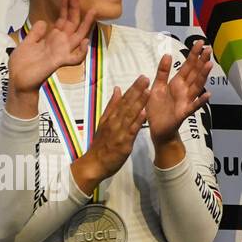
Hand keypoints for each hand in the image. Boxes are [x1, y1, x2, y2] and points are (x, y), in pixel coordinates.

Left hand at [7, 0, 94, 94]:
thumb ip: (36, 33)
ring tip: (92, 12)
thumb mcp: (27, 43)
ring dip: (86, 24)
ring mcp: (62, 52)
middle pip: (72, 23)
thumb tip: (44, 21)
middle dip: (75, 8)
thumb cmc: (22, 64)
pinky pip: (75, 58)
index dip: (66, 7)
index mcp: (53, 38)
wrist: (18, 80)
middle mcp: (60, 43)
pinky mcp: (59, 62)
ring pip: (79, 36)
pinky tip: (84, 42)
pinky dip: (81, 51)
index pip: (63, 20)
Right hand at [70, 77, 149, 194]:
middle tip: (146, 78)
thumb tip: (118, 88)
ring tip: (147, 91)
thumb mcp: (104, 122)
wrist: (94, 165)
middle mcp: (114, 122)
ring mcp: (118, 132)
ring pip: (129, 115)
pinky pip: (131, 131)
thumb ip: (112, 105)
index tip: (142, 77)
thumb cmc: (101, 144)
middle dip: (137, 90)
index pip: (122, 100)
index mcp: (111, 117)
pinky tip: (144, 113)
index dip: (133, 88)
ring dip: (138, 102)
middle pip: (126, 104)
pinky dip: (137, 121)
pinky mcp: (123, 143)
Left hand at [145, 43, 213, 163]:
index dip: (193, 54)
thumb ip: (162, 72)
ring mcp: (186, 100)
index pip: (188, 66)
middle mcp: (184, 90)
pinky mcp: (184, 112)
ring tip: (209, 65)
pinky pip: (193, 106)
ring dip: (203, 76)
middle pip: (195, 73)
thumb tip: (168, 55)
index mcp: (177, 83)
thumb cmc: (157, 108)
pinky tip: (207, 95)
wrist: (157, 129)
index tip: (200, 43)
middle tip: (208, 48)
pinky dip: (201, 101)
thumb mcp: (156, 87)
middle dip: (201, 61)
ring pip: (197, 86)